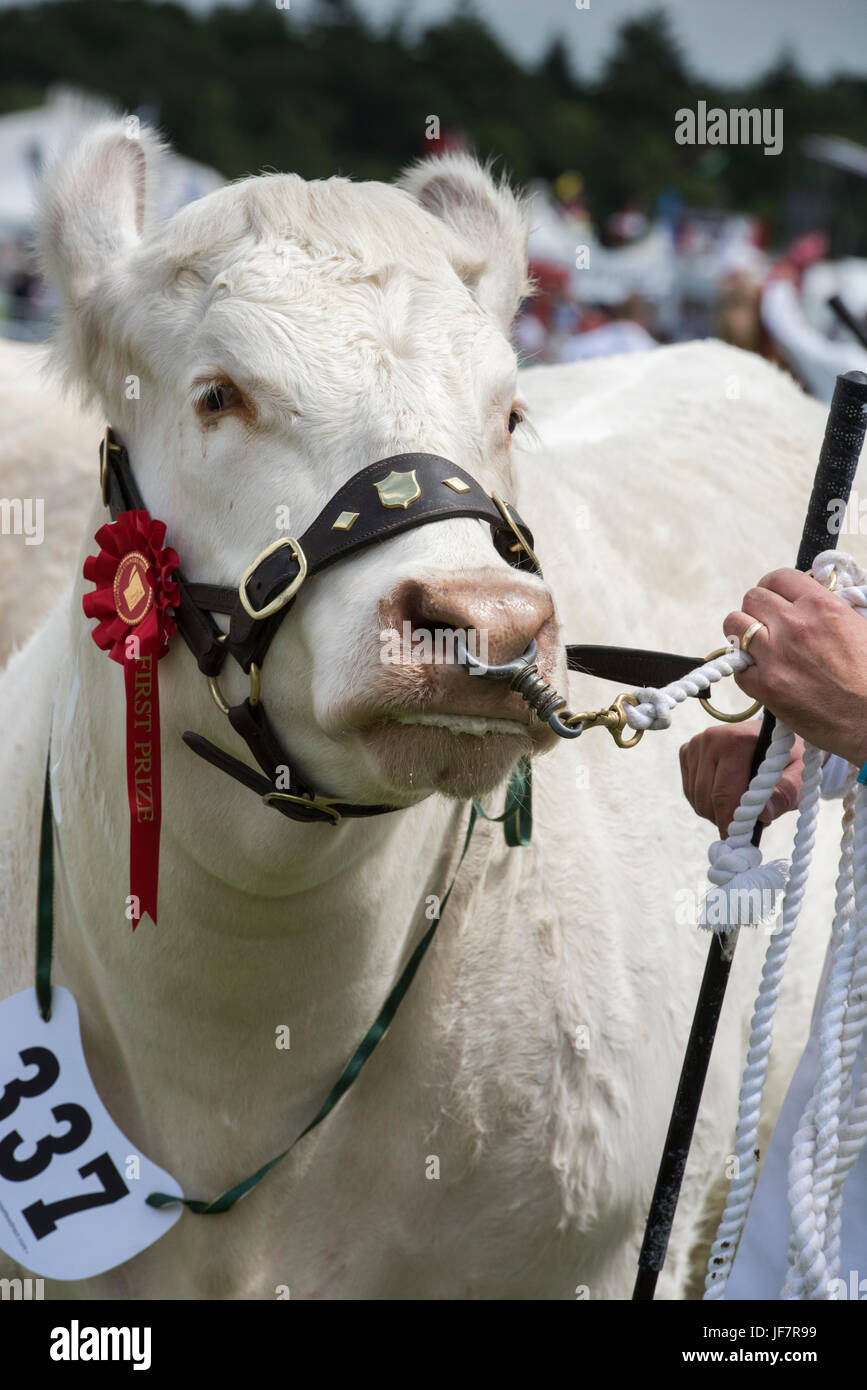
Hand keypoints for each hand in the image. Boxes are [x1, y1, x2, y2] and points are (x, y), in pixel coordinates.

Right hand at [680, 723, 804, 837]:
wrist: (774, 735)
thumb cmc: (788, 758)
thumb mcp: (799, 775)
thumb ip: (785, 794)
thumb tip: (762, 816)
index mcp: (738, 740)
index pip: (724, 793)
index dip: (730, 822)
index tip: (739, 840)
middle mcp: (712, 738)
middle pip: (706, 799)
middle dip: (723, 820)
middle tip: (746, 825)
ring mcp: (696, 744)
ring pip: (695, 798)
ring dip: (714, 812)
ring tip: (740, 807)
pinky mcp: (687, 751)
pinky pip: (690, 791)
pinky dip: (706, 801)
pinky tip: (725, 794)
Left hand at [724, 569, 866, 767]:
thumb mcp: (858, 626)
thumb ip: (827, 608)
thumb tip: (804, 599)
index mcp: (822, 606)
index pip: (778, 578)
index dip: (774, 588)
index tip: (776, 600)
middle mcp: (795, 625)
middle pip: (752, 598)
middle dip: (757, 610)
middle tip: (767, 626)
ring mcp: (776, 656)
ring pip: (734, 625)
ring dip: (742, 634)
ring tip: (757, 647)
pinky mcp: (765, 687)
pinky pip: (737, 666)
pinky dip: (745, 670)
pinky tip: (762, 675)